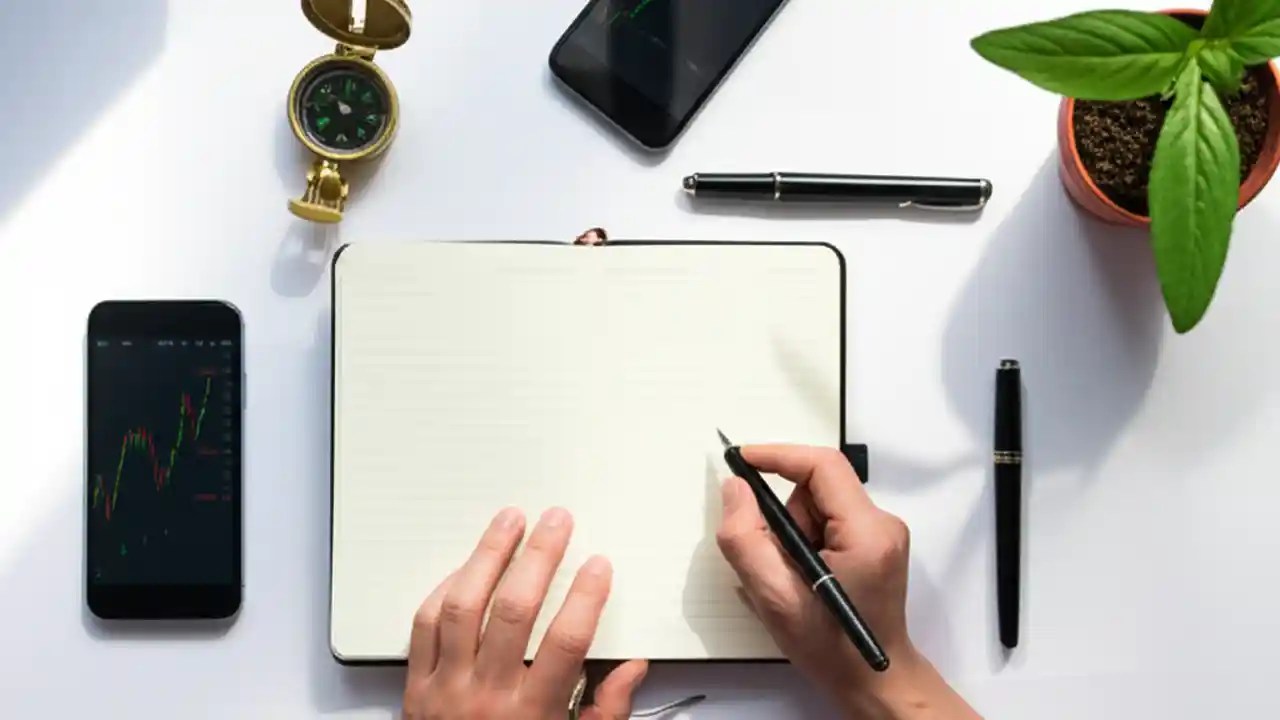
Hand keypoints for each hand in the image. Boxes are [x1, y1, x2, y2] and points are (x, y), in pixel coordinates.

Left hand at [404, 507, 647, 719]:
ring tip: (509, 521)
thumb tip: (633, 668)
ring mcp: (446, 689)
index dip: (585, 598)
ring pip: (463, 607)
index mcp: (532, 716)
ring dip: (488, 556)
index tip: (599, 566)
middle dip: (539, 557)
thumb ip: (606, 712)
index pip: (565, 643)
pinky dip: (443, 590)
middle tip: (557, 522)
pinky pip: (424, 626)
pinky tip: (466, 567)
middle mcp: (487, 697)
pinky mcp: (415, 686)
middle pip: (514, 611)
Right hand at [716, 445, 979, 718]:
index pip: (823, 466)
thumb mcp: (773, 597)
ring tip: (792, 577)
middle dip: (785, 515)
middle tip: (773, 558)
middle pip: (818, 487)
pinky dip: (806, 541)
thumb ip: (746, 538)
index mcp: (866, 532)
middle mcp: (882, 524)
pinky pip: (829, 521)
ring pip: (820, 506)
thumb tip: (735, 488)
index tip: (741, 459)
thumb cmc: (828, 646)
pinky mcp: (876, 544)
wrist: (872, 680)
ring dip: (794, 532)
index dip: (778, 455)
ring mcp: (882, 534)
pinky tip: (804, 577)